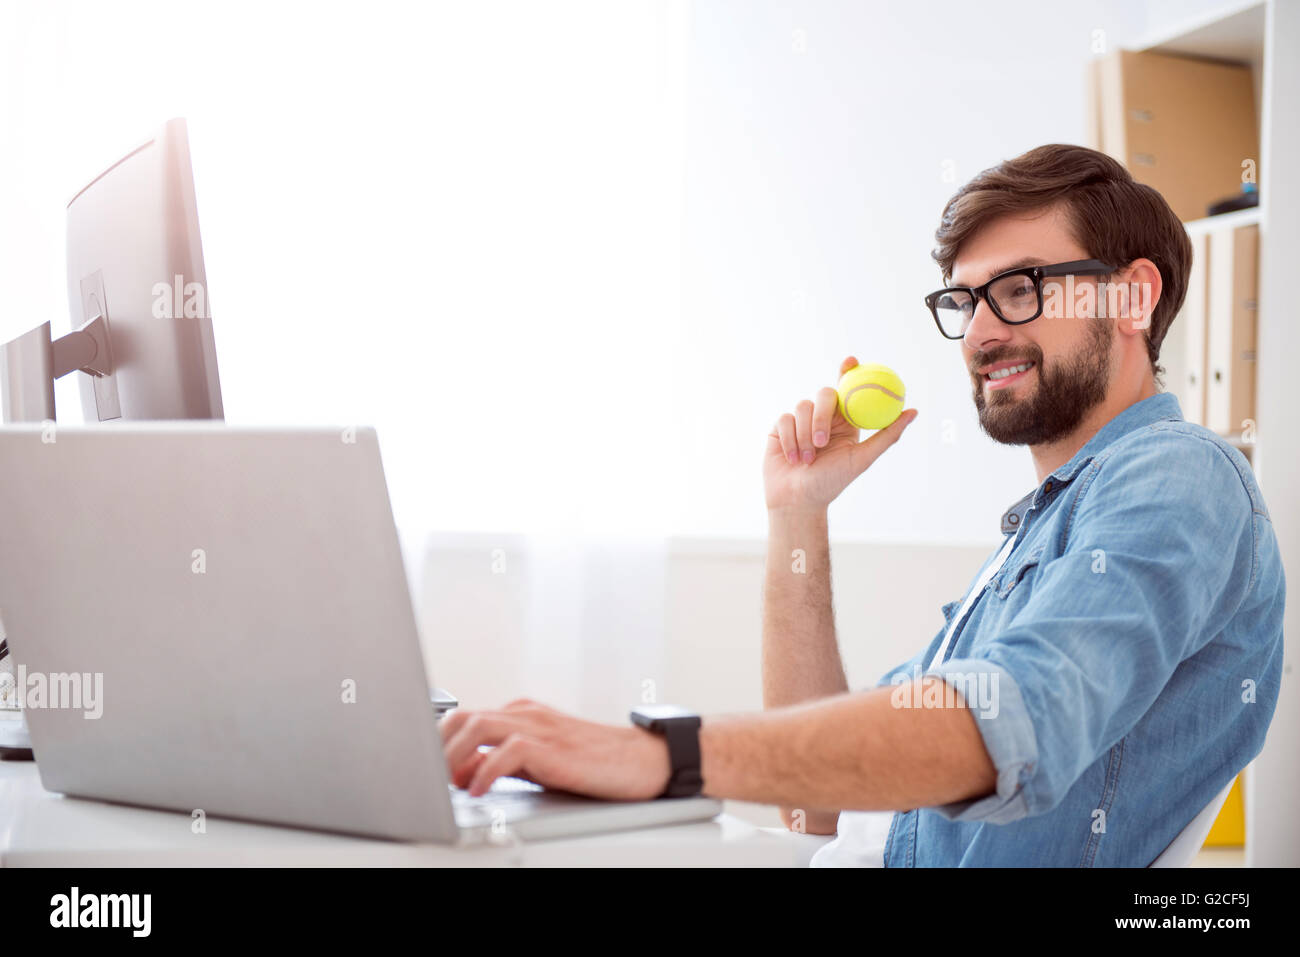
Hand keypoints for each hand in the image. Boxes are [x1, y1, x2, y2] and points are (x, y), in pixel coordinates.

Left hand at [440, 698, 671, 798]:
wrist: (641, 760)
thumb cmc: (593, 763)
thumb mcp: (537, 762)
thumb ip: (497, 763)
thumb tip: (457, 775)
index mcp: (520, 714)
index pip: (465, 718)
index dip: (438, 743)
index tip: (422, 767)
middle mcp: (525, 715)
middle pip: (463, 716)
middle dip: (436, 746)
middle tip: (425, 777)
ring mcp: (539, 727)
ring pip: (479, 726)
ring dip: (453, 755)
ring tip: (443, 783)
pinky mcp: (553, 746)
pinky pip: (508, 751)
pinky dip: (486, 770)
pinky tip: (479, 791)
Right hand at [764, 355, 916, 512]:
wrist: (798, 500)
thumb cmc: (831, 482)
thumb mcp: (862, 459)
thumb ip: (887, 435)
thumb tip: (913, 411)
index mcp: (845, 421)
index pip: (848, 389)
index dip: (849, 371)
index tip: (851, 362)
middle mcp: (824, 417)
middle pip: (824, 394)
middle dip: (822, 416)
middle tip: (821, 441)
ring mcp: (801, 421)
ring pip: (803, 407)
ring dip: (804, 436)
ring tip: (807, 460)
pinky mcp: (781, 427)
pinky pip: (785, 420)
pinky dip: (790, 440)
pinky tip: (793, 459)